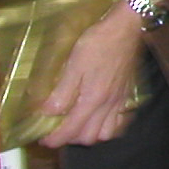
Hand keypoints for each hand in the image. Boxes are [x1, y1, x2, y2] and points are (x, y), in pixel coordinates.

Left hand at [39, 1, 145, 147]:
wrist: (125, 28)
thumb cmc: (97, 42)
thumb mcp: (74, 64)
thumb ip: (62, 92)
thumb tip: (46, 112)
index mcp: (93, 99)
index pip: (71, 130)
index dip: (55, 139)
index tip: (43, 139)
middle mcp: (108, 105)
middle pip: (89, 137)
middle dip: (70, 138)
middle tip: (57, 128)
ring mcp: (119, 101)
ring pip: (105, 134)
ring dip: (89, 134)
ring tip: (77, 124)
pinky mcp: (126, 95)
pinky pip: (118, 123)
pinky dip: (107, 127)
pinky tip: (98, 117)